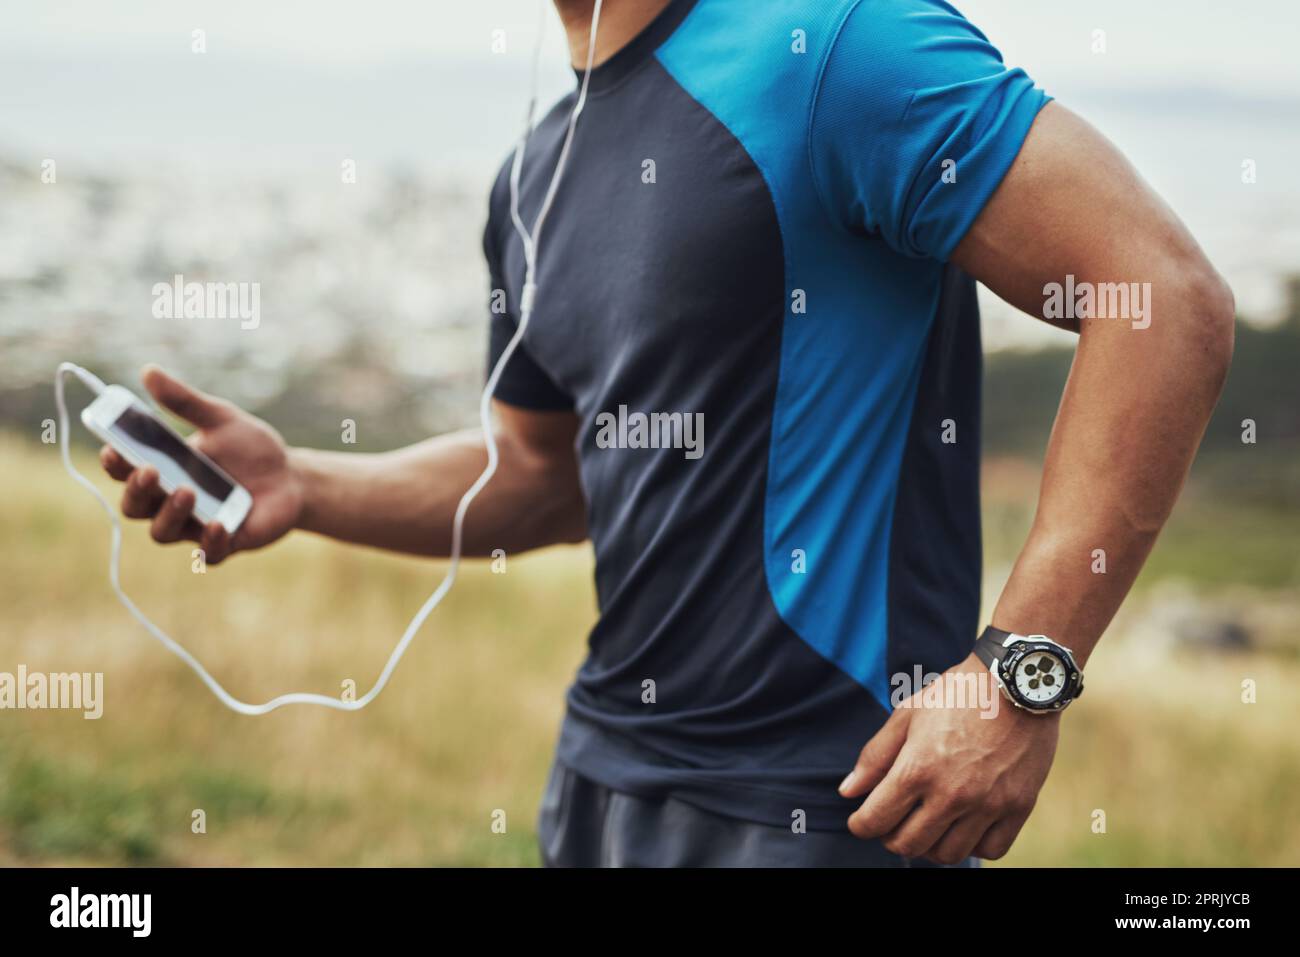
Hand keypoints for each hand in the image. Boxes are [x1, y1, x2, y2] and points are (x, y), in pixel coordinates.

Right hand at [99, 365, 301, 563]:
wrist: (292, 477)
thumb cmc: (250, 449)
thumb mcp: (221, 419)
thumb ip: (186, 402)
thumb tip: (149, 371)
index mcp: (163, 470)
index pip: (125, 471)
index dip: (114, 464)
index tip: (113, 448)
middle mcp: (171, 502)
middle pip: (135, 507)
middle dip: (137, 491)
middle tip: (151, 470)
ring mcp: (196, 525)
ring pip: (163, 533)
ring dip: (169, 514)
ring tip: (187, 491)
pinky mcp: (225, 543)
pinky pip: (208, 553)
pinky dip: (210, 541)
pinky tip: (220, 523)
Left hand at [839, 653, 1058, 863]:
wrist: (1018, 681)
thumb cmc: (958, 694)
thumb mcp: (908, 715)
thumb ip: (875, 756)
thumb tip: (847, 793)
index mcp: (918, 768)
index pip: (876, 820)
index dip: (861, 825)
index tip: (861, 820)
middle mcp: (952, 793)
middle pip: (908, 845)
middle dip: (891, 837)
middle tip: (894, 821)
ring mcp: (988, 804)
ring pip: (948, 855)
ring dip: (931, 845)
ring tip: (928, 823)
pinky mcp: (1019, 807)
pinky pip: (991, 850)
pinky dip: (973, 845)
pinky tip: (964, 825)